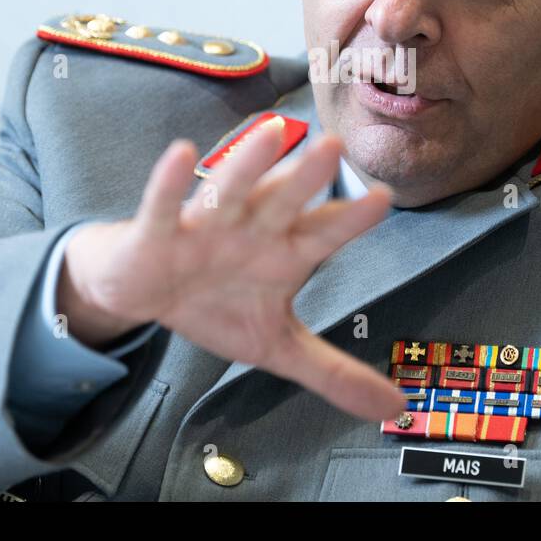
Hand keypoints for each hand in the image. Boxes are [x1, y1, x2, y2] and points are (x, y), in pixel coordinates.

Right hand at [59, 117, 405, 421]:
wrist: (143, 294)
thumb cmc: (216, 304)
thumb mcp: (278, 346)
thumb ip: (335, 372)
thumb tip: (397, 407)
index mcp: (283, 254)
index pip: (322, 234)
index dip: (349, 219)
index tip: (383, 198)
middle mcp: (250, 229)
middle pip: (282, 201)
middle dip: (306, 177)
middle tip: (334, 146)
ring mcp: (205, 226)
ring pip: (228, 191)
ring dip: (248, 164)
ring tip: (270, 133)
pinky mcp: (158, 231)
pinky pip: (164, 205)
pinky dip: (170, 183)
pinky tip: (183, 154)